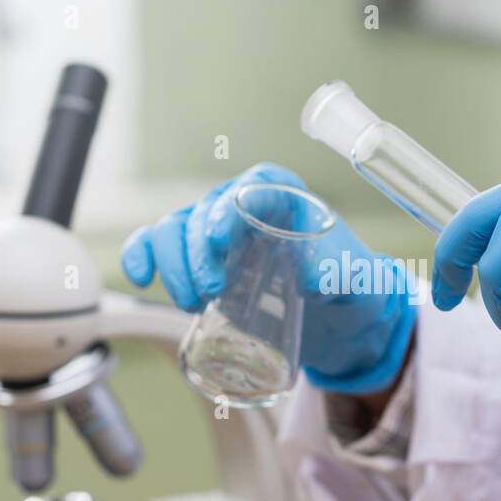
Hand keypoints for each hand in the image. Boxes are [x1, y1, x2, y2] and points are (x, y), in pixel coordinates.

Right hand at [122, 163, 415, 393]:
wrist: (338, 313)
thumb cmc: (349, 283)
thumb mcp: (358, 277)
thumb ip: (338, 271)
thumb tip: (308, 275)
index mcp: (284, 196)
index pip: (252, 187)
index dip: (229, 209)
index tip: (221, 241)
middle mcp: (242, 206)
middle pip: (204, 212)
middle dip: (197, 253)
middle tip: (212, 292)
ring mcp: (213, 232)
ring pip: (173, 230)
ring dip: (172, 264)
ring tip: (193, 302)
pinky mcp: (195, 259)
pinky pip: (156, 247)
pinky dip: (142, 257)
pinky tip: (142, 278)